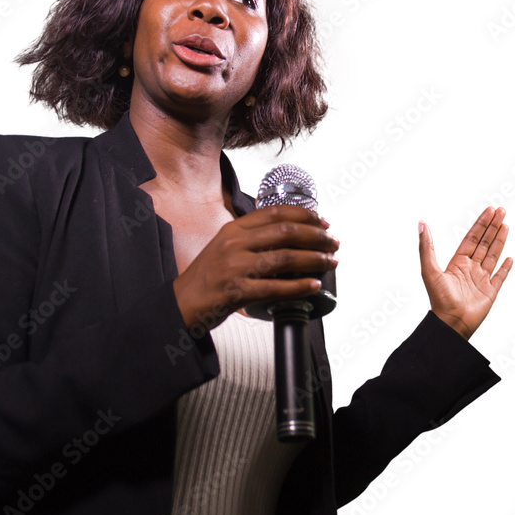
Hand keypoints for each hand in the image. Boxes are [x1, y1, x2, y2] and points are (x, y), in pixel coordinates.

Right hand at [172, 205, 339, 332]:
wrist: (182, 302)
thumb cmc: (206, 276)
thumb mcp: (224, 245)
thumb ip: (250, 236)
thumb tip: (288, 232)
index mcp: (233, 228)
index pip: (274, 212)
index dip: (304, 215)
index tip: (322, 221)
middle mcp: (234, 244)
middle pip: (285, 232)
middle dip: (316, 236)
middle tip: (333, 243)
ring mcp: (235, 268)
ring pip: (285, 258)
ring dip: (314, 259)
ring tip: (330, 261)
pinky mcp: (238, 292)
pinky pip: (276, 288)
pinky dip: (299, 286)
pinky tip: (314, 285)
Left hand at [418, 206, 512, 339]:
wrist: (451, 323)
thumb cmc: (439, 299)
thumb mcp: (429, 269)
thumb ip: (426, 247)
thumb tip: (421, 224)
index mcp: (458, 263)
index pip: (472, 238)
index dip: (481, 223)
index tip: (489, 210)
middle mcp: (470, 269)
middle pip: (484, 243)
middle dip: (492, 227)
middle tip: (501, 211)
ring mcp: (481, 280)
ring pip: (493, 256)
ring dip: (500, 240)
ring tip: (506, 225)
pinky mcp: (490, 293)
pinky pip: (500, 277)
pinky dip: (505, 268)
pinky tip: (509, 258)